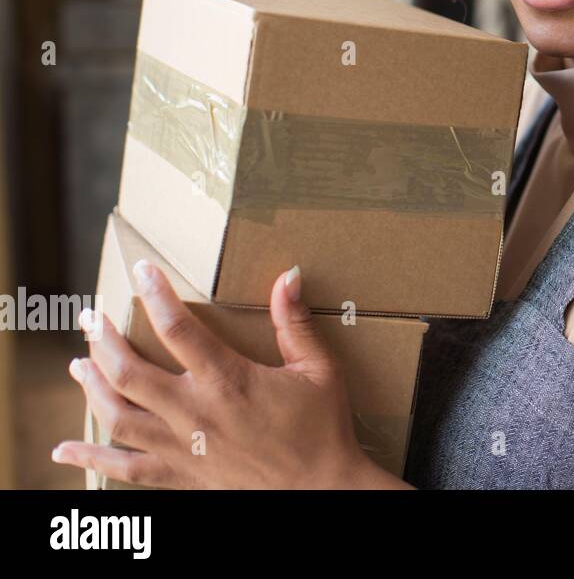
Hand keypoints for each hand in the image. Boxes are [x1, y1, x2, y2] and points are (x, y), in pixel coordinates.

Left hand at [52, 263, 410, 488]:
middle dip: (103, 340)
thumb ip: (296, 323)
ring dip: (92, 387)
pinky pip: (123, 469)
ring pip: (117, 415)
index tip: (141, 271)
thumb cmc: (321, 428)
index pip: (178, 330)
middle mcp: (195, 413)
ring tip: (79, 363)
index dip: (156, 296)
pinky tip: (65, 449)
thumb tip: (290, 276)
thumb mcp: (319, 369)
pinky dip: (90, 458)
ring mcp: (181, 448)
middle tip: (91, 317)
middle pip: (128, 372)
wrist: (320, 489)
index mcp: (228, 381)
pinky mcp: (179, 476)